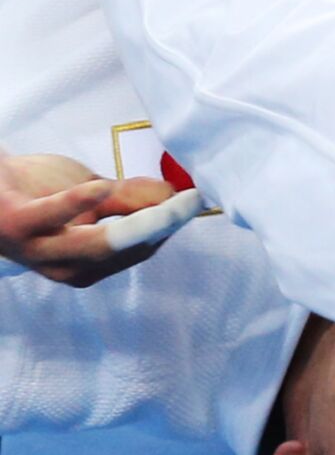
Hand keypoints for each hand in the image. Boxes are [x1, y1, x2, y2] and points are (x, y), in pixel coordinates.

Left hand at [0, 152, 181, 286]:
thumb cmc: (36, 190)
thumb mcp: (91, 192)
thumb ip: (132, 197)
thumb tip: (176, 194)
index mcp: (88, 266)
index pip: (140, 249)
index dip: (169, 226)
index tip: (196, 202)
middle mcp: (66, 268)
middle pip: (124, 251)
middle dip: (161, 228)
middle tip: (190, 203)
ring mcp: (40, 250)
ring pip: (96, 244)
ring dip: (134, 224)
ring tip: (165, 202)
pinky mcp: (18, 224)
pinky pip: (52, 216)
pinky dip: (78, 203)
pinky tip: (99, 186)